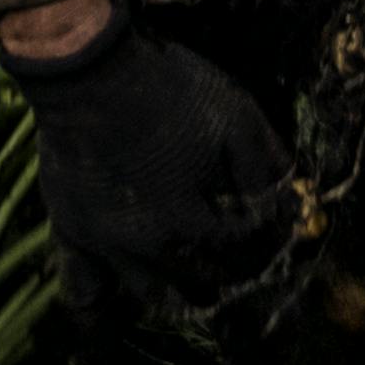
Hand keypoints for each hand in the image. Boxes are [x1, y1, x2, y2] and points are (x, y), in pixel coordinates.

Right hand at [8, 15, 293, 309]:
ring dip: (176, 293)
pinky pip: (81, 284)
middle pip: (198, 277)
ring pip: (148, 292)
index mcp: (190, 218)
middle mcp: (149, 244)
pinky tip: (110, 296)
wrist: (88, 68)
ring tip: (192, 287)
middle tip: (239, 263)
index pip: (240, 250)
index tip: (274, 234)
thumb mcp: (234, 114)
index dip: (263, 243)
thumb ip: (265, 164)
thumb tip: (294, 203)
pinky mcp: (71, 228)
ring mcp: (105, 242)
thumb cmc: (166, 89)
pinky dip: (99, 296)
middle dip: (227, 272)